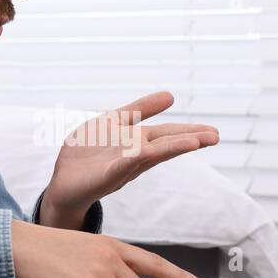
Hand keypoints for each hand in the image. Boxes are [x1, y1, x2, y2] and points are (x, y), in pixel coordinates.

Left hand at [42, 91, 217, 216]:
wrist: (63, 182)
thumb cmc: (89, 154)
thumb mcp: (114, 122)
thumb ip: (141, 110)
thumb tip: (171, 95)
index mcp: (138, 143)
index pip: (168, 135)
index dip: (190, 132)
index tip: (214, 133)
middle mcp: (134, 156)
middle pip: (165, 146)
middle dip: (188, 141)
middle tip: (215, 137)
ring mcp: (120, 168)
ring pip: (148, 156)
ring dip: (170, 149)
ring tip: (194, 142)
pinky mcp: (102, 178)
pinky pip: (119, 167)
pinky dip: (133, 159)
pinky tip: (146, 151)